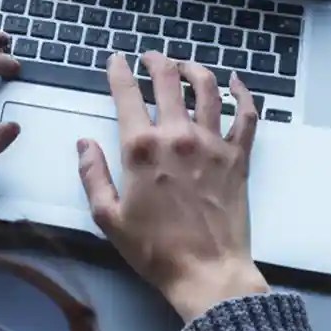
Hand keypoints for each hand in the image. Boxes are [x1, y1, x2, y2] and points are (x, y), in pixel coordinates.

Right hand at [78, 52, 267, 321]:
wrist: (207, 272)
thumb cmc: (155, 250)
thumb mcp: (108, 217)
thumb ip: (92, 175)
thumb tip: (84, 144)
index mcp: (141, 148)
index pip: (126, 94)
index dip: (118, 71)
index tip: (116, 61)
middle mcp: (177, 136)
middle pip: (167, 80)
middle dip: (155, 61)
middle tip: (150, 57)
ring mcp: (212, 143)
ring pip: (207, 88)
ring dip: (194, 68)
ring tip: (185, 65)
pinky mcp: (238, 157)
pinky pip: (247, 115)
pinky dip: (243, 94)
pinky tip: (237, 82)